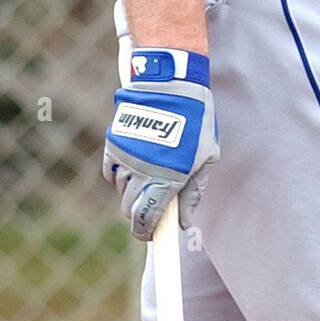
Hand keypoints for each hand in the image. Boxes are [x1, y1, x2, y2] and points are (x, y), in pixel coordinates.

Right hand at [103, 46, 218, 241]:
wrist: (171, 83)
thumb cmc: (196, 119)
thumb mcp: (206, 155)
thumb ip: (194, 191)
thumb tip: (183, 222)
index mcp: (168, 178)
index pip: (147, 220)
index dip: (147, 233)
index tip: (151, 238)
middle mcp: (142, 172)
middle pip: (131, 210)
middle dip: (141, 215)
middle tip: (153, 209)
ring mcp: (125, 159)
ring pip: (121, 192)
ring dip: (132, 192)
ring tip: (151, 175)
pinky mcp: (113, 145)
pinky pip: (111, 173)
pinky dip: (120, 176)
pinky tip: (135, 165)